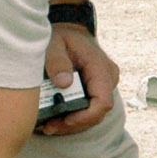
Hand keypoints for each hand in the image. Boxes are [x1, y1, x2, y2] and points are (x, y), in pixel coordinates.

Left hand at [39, 21, 120, 135]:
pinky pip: (88, 110)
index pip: (103, 102)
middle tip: (49, 127)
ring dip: (71, 124)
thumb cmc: (60, 36)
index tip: (65, 120)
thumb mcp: (53, 43)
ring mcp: (103, 85)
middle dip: (73, 124)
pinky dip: (72, 118)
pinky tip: (54, 119)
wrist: (68, 30)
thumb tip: (64, 83)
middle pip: (97, 113)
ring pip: (93, 115)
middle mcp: (108, 78)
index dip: (85, 117)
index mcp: (100, 67)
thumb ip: (57, 61)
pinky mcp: (96, 90)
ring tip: (48, 126)